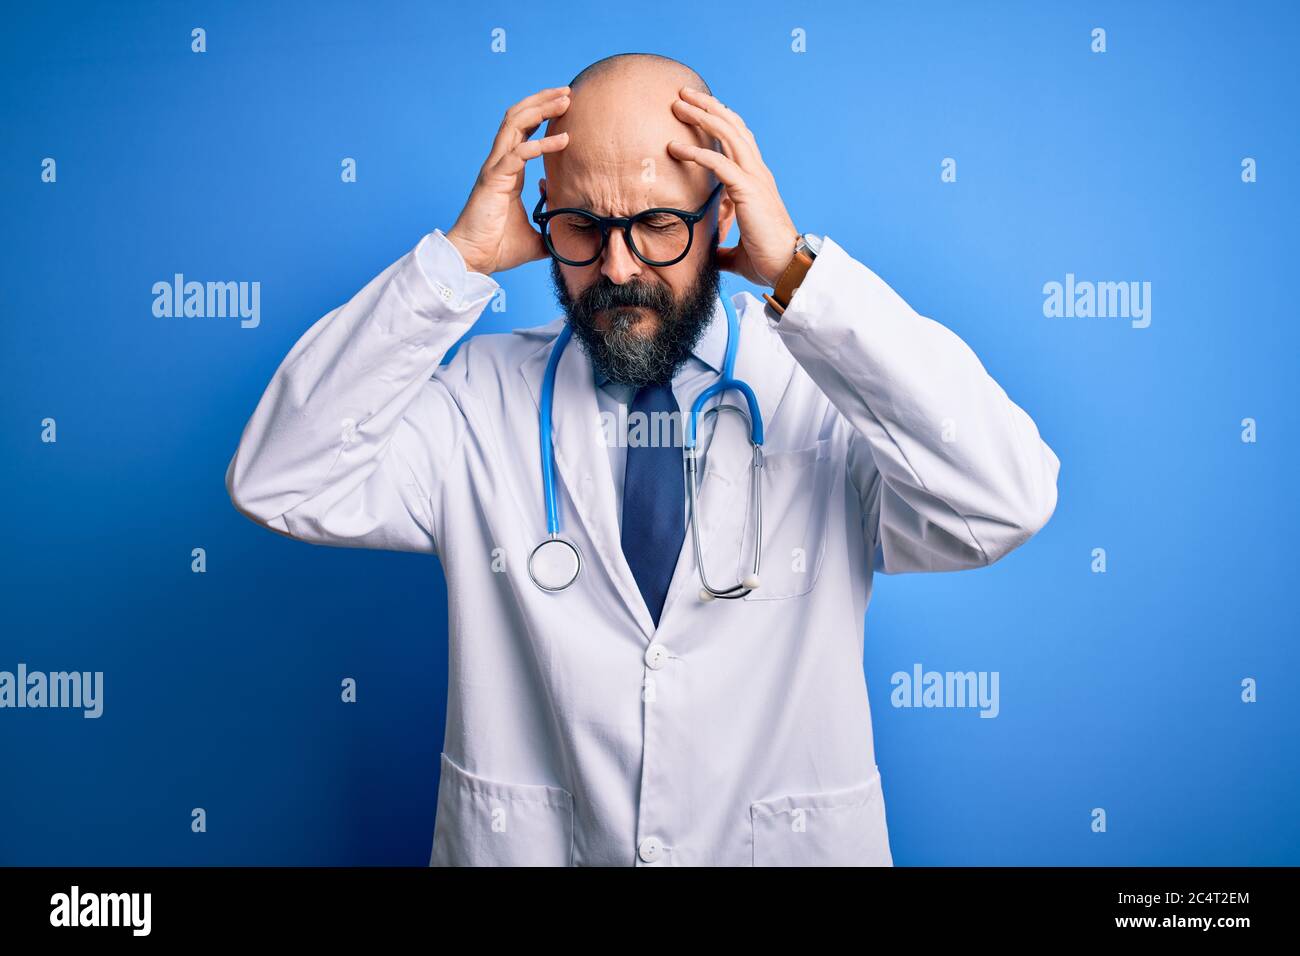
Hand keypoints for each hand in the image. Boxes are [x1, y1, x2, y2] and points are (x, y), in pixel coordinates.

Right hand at [446, 86, 570, 275]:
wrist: (474, 259)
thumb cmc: (498, 248)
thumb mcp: (537, 238)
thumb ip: (552, 228)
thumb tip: (572, 233)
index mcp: (509, 172)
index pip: (524, 132)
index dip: (542, 115)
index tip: (565, 107)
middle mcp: (500, 163)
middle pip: (519, 118)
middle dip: (543, 101)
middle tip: (568, 92)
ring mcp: (495, 168)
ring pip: (515, 124)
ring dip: (541, 109)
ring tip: (565, 99)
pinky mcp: (494, 179)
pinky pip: (518, 153)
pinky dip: (541, 144)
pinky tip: (563, 140)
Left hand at [667, 87, 799, 287]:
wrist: (787, 268)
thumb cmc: (767, 261)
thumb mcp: (738, 253)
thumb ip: (723, 249)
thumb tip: (711, 255)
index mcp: (758, 182)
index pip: (741, 140)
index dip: (723, 121)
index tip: (704, 110)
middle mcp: (758, 173)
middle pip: (733, 127)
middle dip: (708, 107)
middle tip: (684, 95)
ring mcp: (755, 178)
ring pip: (727, 134)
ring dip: (702, 115)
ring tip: (679, 103)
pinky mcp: (748, 190)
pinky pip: (718, 162)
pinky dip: (696, 152)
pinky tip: (675, 147)